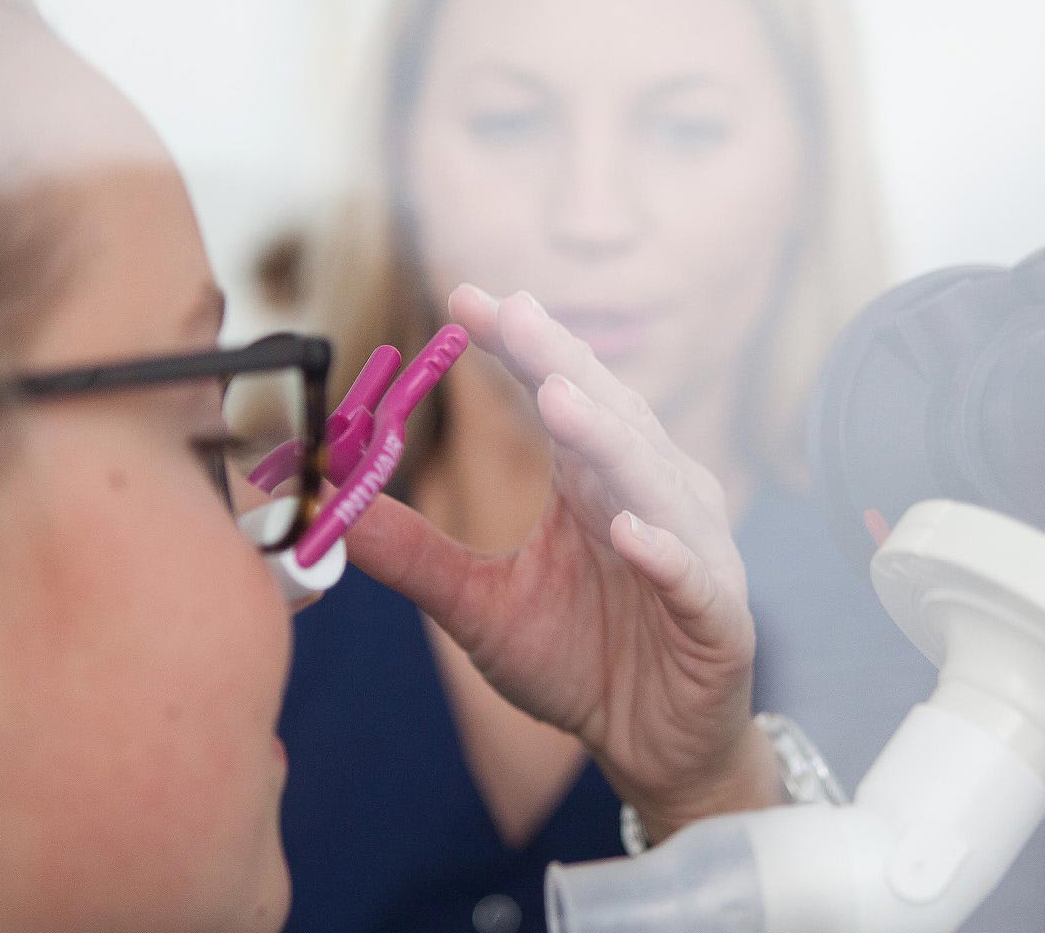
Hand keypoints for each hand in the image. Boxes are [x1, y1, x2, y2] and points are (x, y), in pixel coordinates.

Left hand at [337, 284, 779, 839]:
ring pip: (652, 482)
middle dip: (559, 361)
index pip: (556, 393)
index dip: (517, 346)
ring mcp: (691, 552)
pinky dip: (664, 552)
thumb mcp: (479, 608)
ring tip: (559, 400)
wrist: (653, 745)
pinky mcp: (717, 617)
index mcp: (593, 483)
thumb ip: (415, 555)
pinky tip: (630, 532)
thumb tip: (327, 509)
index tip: (465, 298)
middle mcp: (649, 497)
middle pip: (606, 416)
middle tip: (513, 314)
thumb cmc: (578, 661)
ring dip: (607, 440)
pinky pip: (690, 578)